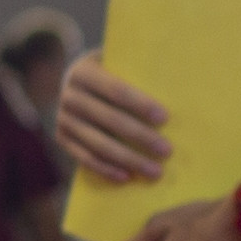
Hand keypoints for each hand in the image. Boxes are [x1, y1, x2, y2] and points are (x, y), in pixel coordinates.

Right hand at [51, 54, 168, 187]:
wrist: (76, 81)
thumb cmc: (112, 72)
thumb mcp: (118, 63)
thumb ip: (138, 71)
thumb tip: (179, 87)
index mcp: (84, 72)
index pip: (116, 90)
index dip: (140, 104)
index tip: (165, 119)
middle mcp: (69, 95)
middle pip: (110, 119)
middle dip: (141, 137)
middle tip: (167, 151)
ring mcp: (62, 119)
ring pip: (98, 144)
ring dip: (129, 159)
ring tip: (155, 171)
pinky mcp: (61, 138)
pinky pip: (84, 158)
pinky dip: (106, 169)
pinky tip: (127, 178)